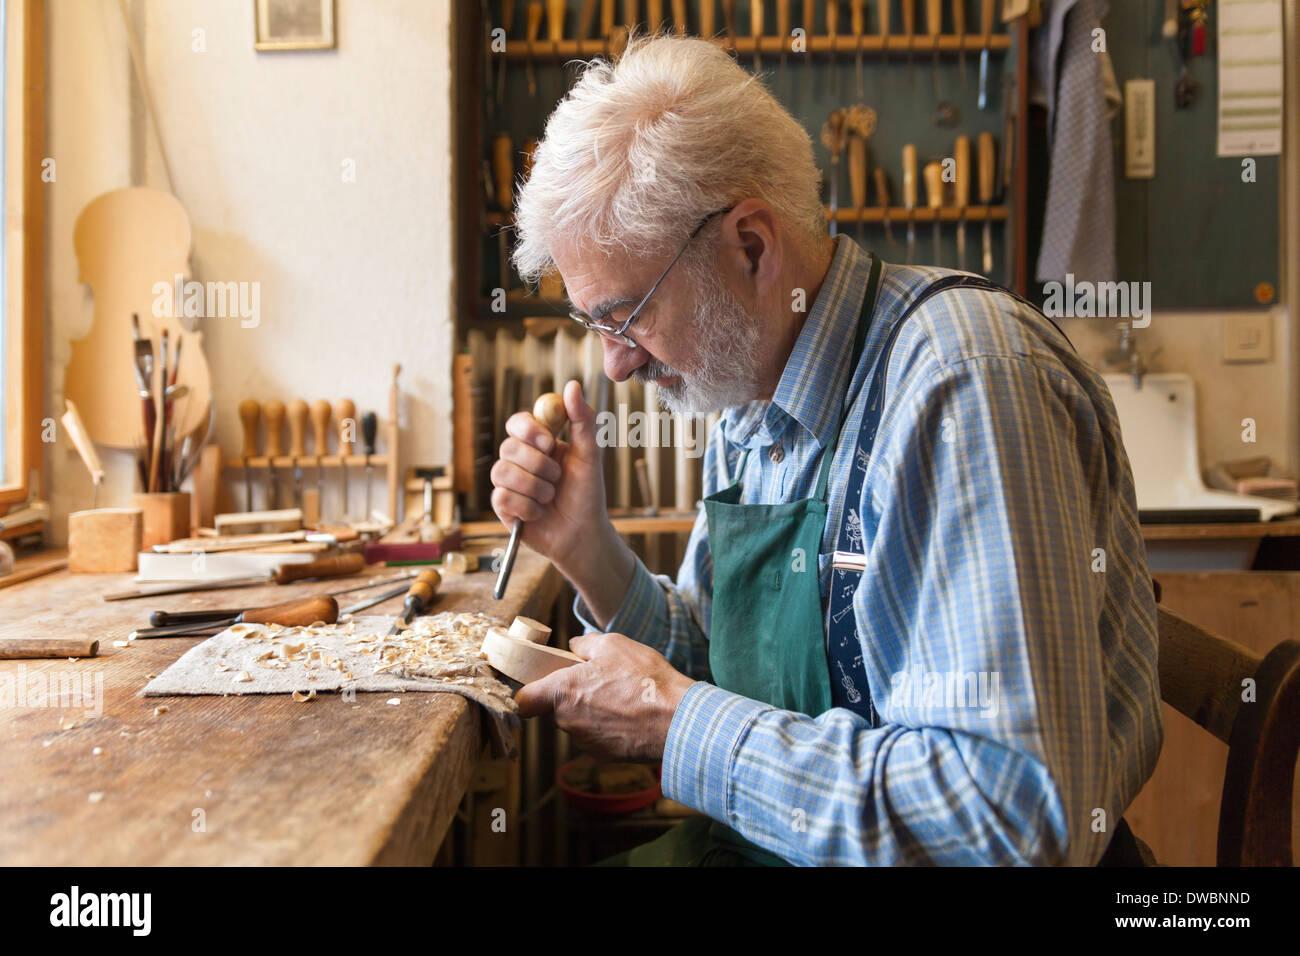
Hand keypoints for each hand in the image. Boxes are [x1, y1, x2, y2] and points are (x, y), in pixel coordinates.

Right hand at [490, 380, 612, 577]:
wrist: (583, 533)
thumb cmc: (588, 493)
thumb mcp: (590, 454)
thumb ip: (582, 420)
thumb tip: (572, 385)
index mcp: (538, 443)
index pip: (517, 422)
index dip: (528, 429)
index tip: (549, 441)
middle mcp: (519, 460)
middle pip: (508, 447)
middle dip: (537, 464)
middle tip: (557, 477)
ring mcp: (508, 483)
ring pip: (502, 473)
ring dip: (535, 487)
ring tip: (550, 497)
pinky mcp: (502, 507)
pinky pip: (502, 497)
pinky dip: (527, 507)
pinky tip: (539, 513)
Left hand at [515, 632, 695, 761]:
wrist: (676, 719)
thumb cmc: (644, 679)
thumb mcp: (614, 644)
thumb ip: (585, 644)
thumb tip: (574, 647)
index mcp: (562, 691)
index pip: (524, 701)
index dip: (528, 692)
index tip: (539, 684)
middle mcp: (567, 721)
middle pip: (555, 708)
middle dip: (571, 695)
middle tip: (597, 681)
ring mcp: (584, 742)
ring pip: (576, 723)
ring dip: (590, 711)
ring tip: (620, 697)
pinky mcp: (601, 756)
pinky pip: (595, 737)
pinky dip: (606, 727)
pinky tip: (628, 715)